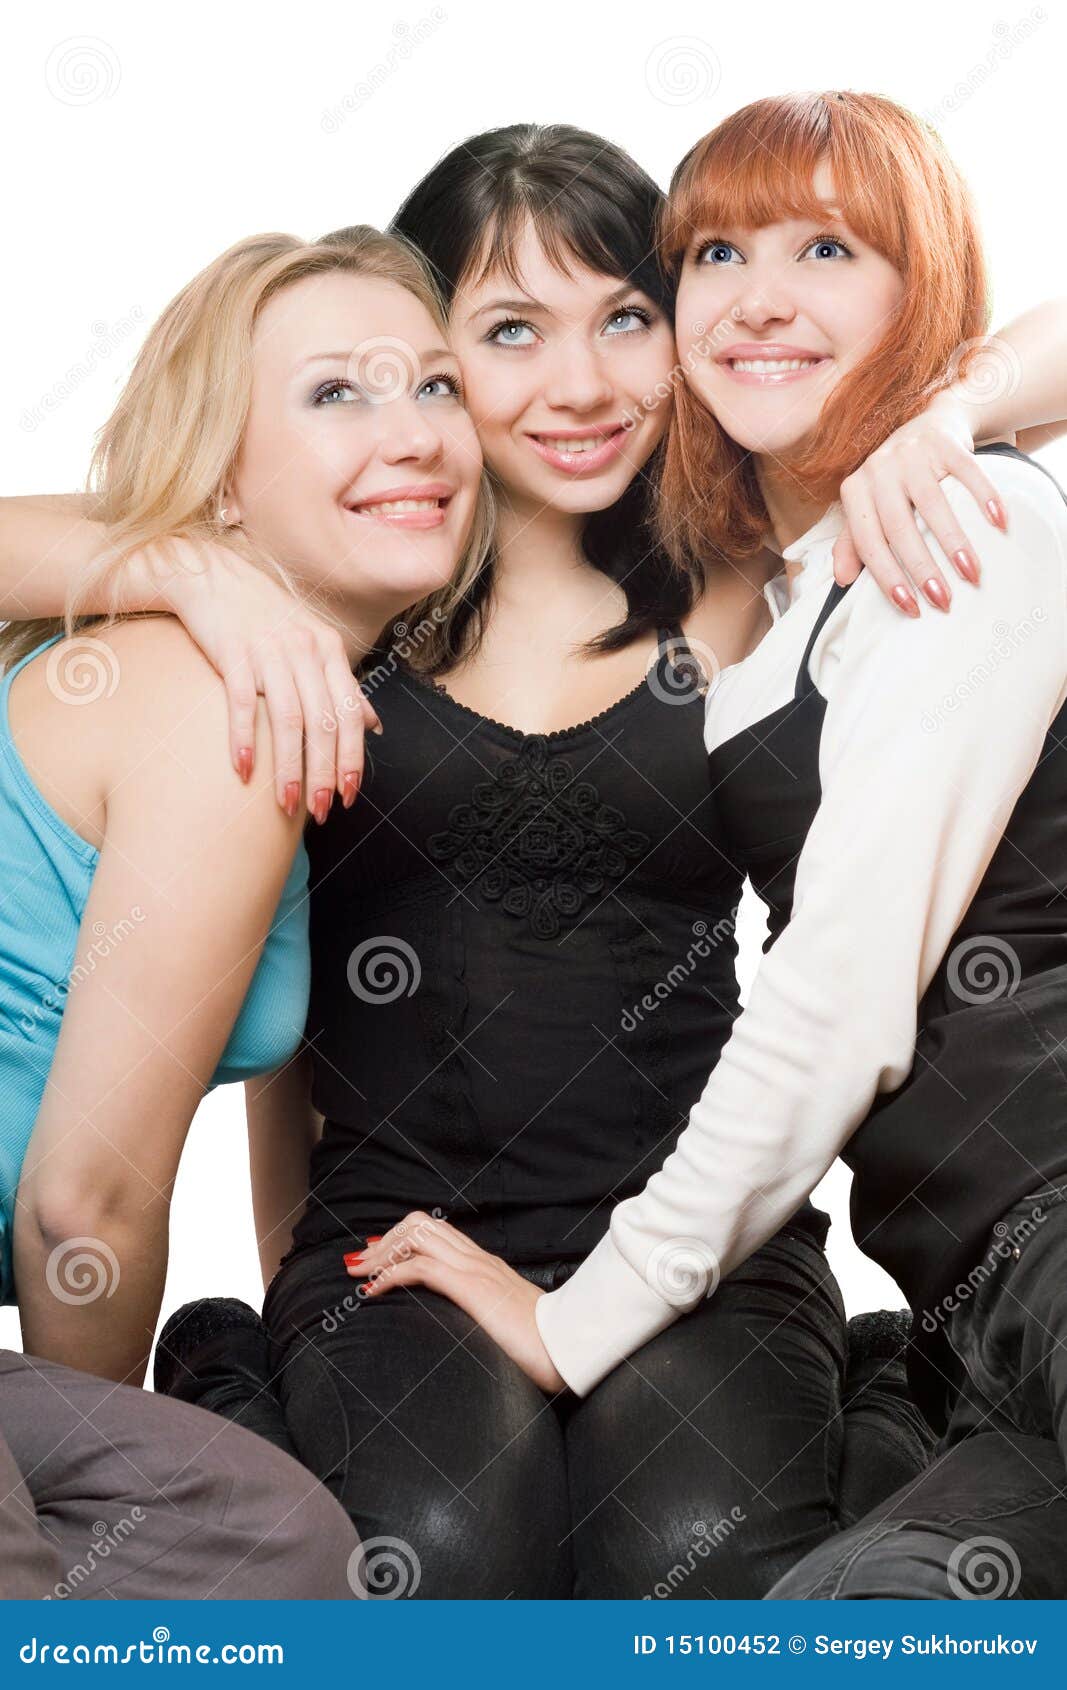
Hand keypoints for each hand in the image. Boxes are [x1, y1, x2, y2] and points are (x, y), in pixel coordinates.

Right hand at [148, 536, 382, 818]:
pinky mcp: (233, 650)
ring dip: (289, 767)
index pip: (349, 715)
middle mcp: (306, 649)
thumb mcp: (314, 646)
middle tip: (321, 812)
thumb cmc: (266, 617)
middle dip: (324, 774)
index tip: (350, 797)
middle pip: (322, 723)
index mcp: (330, 650)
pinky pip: (242, 702)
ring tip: (286, 804)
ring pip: (288, 719)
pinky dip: (243, 738)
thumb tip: (375, 725)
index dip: (353, 759)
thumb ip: (343, 686)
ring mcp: (270, 649)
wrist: (213, 576)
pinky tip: (243, 770)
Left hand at [345, 1211, 567, 1394]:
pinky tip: (373, 1291)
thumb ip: (487, 1314)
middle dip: (384, 1241)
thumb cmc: (543, 1345)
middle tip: (359, 1264)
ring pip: (416, 1236)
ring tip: (359, 1274)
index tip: (377, 1257)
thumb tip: (471, 1328)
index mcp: (486, 1265)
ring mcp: (475, 1269)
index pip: (437, 1232)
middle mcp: (478, 1259)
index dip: (401, 1239)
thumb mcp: (506, 1323)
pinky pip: (420, 1268)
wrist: (570, 1347)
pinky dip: (389, 1275)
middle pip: (420, 1225)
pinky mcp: (471, 1287)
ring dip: (381, 1253)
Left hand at [832, 388, 1009, 614]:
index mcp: (855, 490)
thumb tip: (842, 580)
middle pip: (899, 527)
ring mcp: (911, 453)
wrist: (927, 423)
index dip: (888, 578)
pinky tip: (998, 524)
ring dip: (954, 543)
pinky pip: (968, 473)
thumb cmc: (894, 479)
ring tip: (971, 575)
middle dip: (922, 568)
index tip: (910, 607)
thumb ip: (852, 542)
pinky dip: (985, 499)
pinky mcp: (945, 441)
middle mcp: (878, 469)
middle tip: (943, 600)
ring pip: (933, 504)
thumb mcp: (867, 506)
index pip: (868, 542)